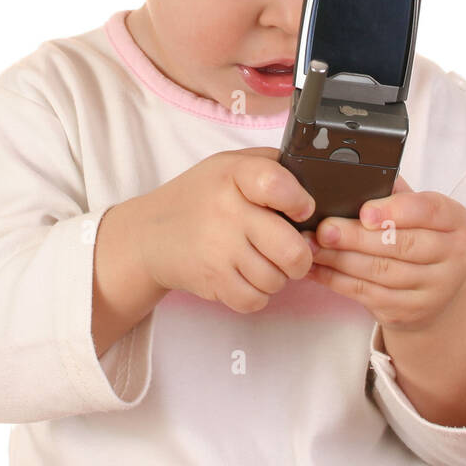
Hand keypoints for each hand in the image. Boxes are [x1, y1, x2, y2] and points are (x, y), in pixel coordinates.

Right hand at [134, 147, 317, 313]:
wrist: (149, 235)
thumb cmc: (201, 198)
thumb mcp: (230, 166)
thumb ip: (271, 165)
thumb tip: (316, 178)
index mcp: (234, 175)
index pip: (277, 184)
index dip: (300, 201)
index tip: (303, 210)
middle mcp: (226, 212)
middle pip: (290, 250)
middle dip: (301, 256)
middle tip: (293, 250)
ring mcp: (218, 250)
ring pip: (277, 279)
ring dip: (278, 276)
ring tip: (265, 261)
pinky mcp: (212, 281)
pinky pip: (255, 300)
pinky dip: (259, 294)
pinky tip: (249, 277)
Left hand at [303, 174, 465, 332]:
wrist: (434, 288)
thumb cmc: (419, 235)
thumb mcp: (417, 211)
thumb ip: (392, 194)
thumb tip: (351, 180)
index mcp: (455, 220)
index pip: (428, 210)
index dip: (394, 211)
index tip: (364, 212)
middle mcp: (454, 255)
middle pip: (401, 245)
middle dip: (357, 237)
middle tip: (325, 230)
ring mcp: (434, 288)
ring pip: (381, 272)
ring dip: (340, 259)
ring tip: (313, 247)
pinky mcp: (409, 311)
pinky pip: (368, 294)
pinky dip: (337, 280)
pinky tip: (318, 268)